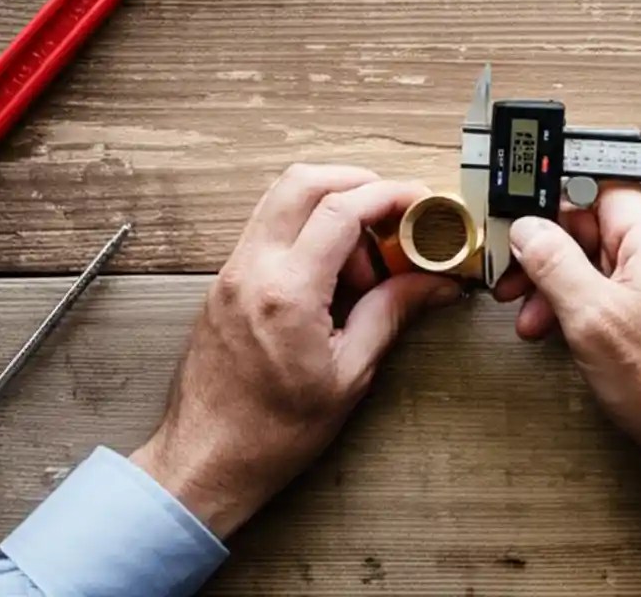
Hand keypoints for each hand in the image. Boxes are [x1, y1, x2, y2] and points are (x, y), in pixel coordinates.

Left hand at [131, 165, 460, 536]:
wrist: (206, 459)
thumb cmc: (271, 432)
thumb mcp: (349, 375)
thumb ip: (392, 314)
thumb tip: (433, 283)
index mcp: (286, 293)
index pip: (342, 209)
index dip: (391, 195)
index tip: (421, 202)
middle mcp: (251, 270)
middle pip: (304, 181)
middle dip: (359, 183)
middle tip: (395, 216)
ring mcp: (232, 272)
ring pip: (282, 198)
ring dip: (331, 207)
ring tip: (364, 260)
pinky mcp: (225, 282)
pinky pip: (270, 229)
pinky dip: (308, 232)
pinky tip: (333, 275)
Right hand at [494, 184, 640, 513]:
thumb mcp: (589, 315)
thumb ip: (553, 261)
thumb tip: (527, 229)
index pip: (596, 189)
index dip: (551, 205)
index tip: (519, 225)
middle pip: (592, 228)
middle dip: (547, 255)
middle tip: (515, 281)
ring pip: (599, 263)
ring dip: (559, 286)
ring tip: (535, 319)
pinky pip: (614, 291)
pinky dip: (583, 306)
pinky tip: (563, 330)